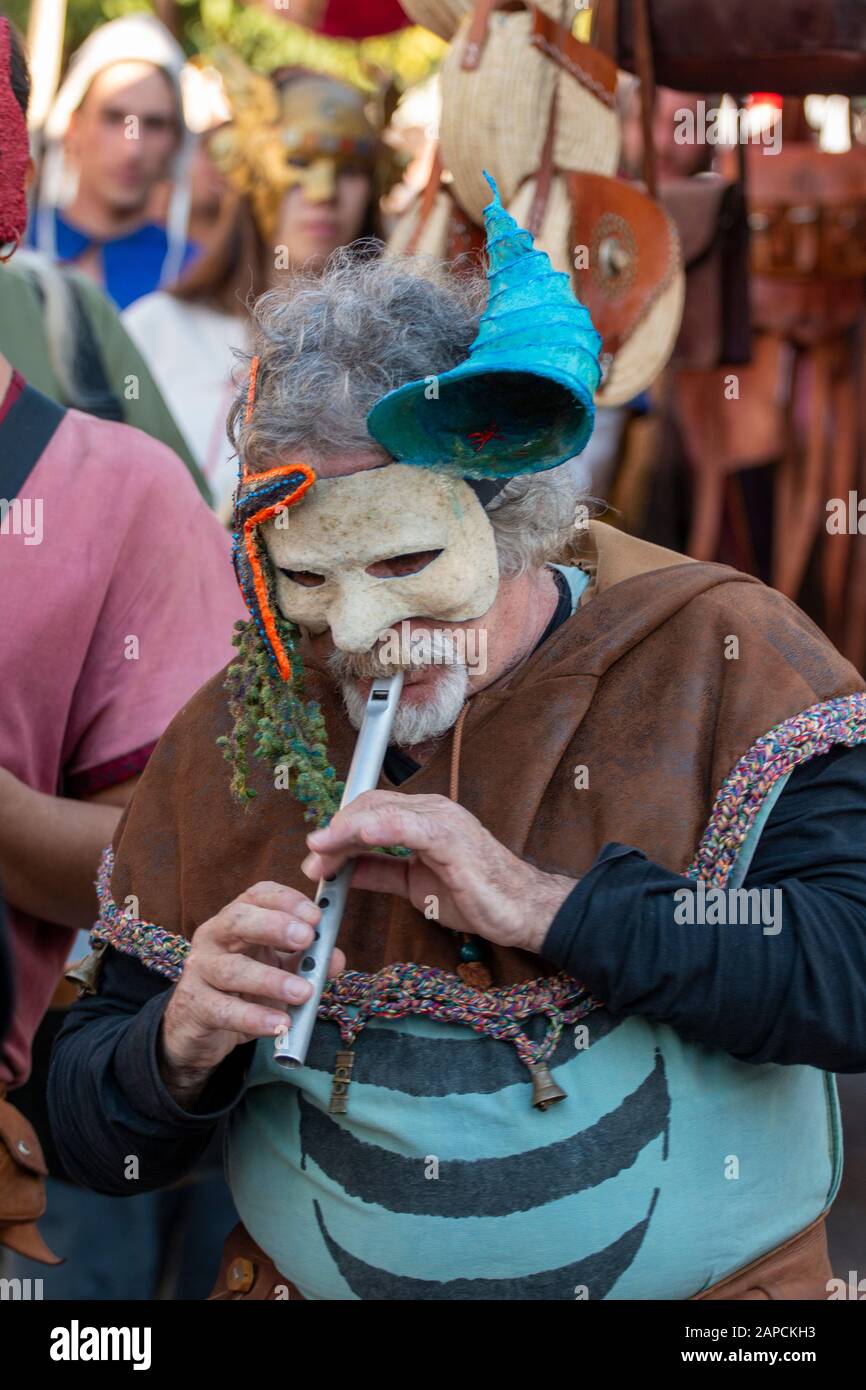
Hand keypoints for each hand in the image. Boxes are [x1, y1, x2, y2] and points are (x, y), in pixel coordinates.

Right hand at [160, 881, 344, 1101]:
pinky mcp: (195, 1005)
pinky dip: (254, 1017)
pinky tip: (280, 1025)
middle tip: (306, 939)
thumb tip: (336, 959)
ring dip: (271, 980)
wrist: (198, 1026)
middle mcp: (214, 937)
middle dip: (274, 926)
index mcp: (237, 920)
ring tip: (303, 993)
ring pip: (232, 970)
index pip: (257, 896)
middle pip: (237, 920)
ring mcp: (200, 970)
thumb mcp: (279, 971)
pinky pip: (224, 1010)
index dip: (287, 901)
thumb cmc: (243, 989)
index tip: (316, 916)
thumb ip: (307, 962)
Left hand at [302, 792, 575, 954]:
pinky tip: (353, 838)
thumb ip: (380, 871)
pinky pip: (406, 825)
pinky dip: (375, 828)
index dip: (338, 828)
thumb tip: (344, 869)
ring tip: (319, 851)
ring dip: (344, 830)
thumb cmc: (475, 895)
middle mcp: (430, 810)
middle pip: (369, 805)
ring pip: (380, 810)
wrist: (520, 911)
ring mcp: (441, 820)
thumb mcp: (413, 885)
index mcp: (423, 819)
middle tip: (312, 860)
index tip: (316, 854)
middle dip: (334, 832)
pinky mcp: (451, 837)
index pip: (370, 809)